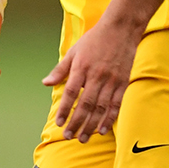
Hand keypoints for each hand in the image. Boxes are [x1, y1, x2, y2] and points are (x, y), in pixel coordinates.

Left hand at [42, 15, 141, 142]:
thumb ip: (60, 70)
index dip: (65, 109)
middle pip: (85, 104)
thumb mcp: (74, 51)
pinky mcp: (123, 82)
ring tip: (83, 138)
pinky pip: (115, 104)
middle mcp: (96, 76)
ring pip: (100, 108)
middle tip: (69, 136)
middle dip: (76, 122)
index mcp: (82, 67)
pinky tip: (102, 130)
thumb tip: (45, 83)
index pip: (71, 93)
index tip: (59, 123)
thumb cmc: (94, 40)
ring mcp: (111, 80)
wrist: (121, 29)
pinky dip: (109, 118)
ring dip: (91, 125)